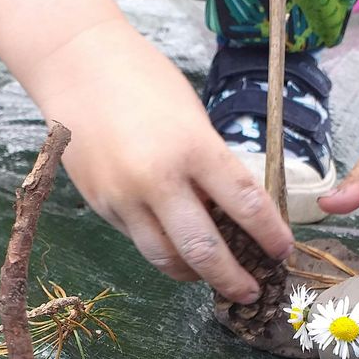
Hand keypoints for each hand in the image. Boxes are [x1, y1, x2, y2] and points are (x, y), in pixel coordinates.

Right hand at [28, 21, 292, 301]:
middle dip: (232, 279)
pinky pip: (139, 240)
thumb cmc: (143, 80)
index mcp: (192, 148)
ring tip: (212, 276)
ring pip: (166, 258)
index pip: (245, 205)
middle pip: (203, 251)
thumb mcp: (192, 117)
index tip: (283, 251)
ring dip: (194, 275)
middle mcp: (157, 181)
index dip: (270, 235)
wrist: (75, 67)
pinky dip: (163, 248)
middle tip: (251, 291)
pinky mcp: (101, 207)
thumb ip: (211, 166)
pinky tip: (176, 245)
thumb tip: (234, 213)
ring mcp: (124, 198)